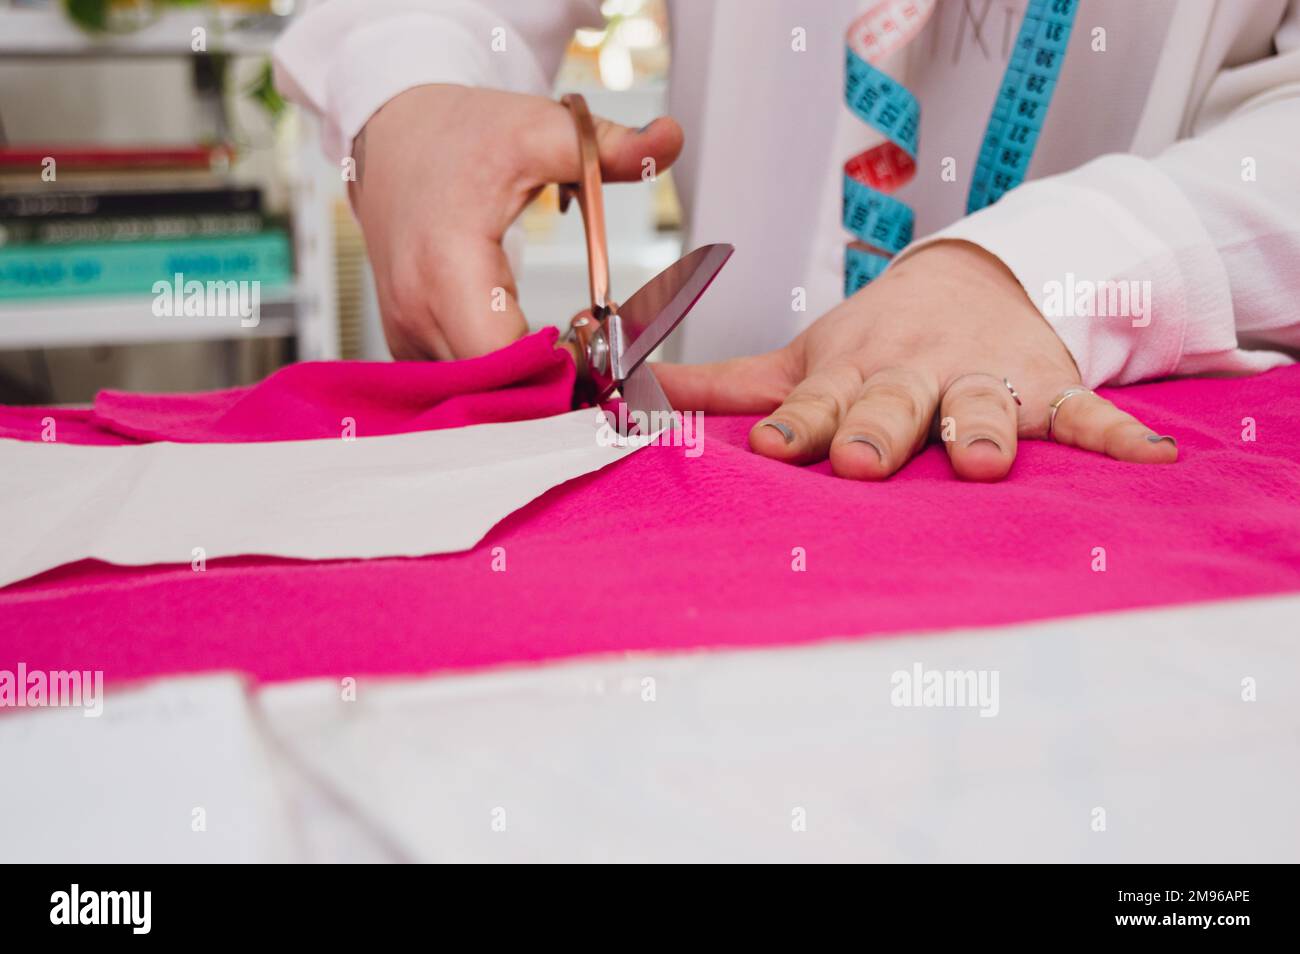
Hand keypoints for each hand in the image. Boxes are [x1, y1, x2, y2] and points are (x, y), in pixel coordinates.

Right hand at [351, 85, 682, 359]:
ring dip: (526, 389)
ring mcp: (405, 333)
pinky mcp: (407, 345)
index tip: (600, 348)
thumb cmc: (461, 136)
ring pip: (473, 398)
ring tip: (570, 356)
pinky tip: (534, 357)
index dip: (558, 370)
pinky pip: (458, 386)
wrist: (395, 137)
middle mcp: (416, 311)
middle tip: (598, 360)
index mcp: (446, 264)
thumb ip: (610, 146)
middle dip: (550, 387)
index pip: (503, 361)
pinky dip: (500, 382)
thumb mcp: (539, 130)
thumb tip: (670, 138)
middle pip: (490, 392)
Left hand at [656, 240, 1176, 480]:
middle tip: (868, 461)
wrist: (972, 279)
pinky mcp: (1045, 387)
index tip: (776, 447)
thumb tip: (636, 396)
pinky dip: (1116, 433)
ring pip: (983, 405)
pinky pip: (1083, 412)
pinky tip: (1151, 457)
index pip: (818, 405)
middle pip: (895, 404)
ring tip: (986, 460)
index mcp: (852, 373)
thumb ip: (728, 388)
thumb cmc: (877, 335)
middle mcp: (914, 375)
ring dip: (985, 429)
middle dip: (881, 430)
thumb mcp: (804, 355)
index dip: (798, 425)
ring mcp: (982, 380)